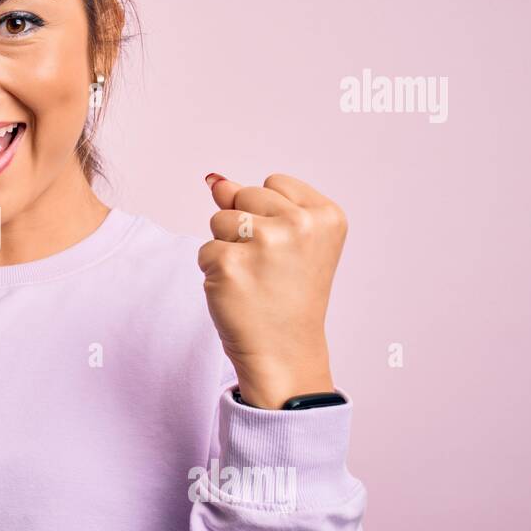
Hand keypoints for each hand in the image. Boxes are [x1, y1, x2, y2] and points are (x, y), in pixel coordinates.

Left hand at [197, 173, 347, 408]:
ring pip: (219, 219)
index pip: (273, 182)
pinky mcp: (230, 263)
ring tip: (253, 277)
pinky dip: (214, 271)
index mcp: (325, 215)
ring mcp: (265, 244)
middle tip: (268, 267)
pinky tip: (239, 291)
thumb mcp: (288, 241)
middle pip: (243, 195)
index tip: (286, 248)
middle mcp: (300, 225)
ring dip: (226, 247)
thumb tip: (215, 180)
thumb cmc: (287, 296)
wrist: (284, 350)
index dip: (268, 213)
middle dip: (245, 227)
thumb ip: (254, 203)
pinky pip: (205, 250)